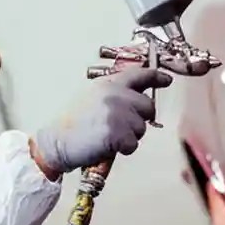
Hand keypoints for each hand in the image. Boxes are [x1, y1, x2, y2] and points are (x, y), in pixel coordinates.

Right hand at [34, 68, 171, 174]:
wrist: (57, 141)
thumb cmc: (75, 123)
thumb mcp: (94, 97)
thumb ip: (116, 94)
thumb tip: (138, 98)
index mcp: (109, 84)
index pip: (139, 75)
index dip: (156, 77)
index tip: (167, 79)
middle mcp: (115, 95)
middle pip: (148, 107)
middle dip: (139, 120)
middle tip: (119, 127)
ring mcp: (116, 113)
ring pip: (141, 128)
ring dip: (129, 136)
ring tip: (107, 136)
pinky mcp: (116, 132)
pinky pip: (133, 144)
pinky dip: (123, 149)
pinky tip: (106, 145)